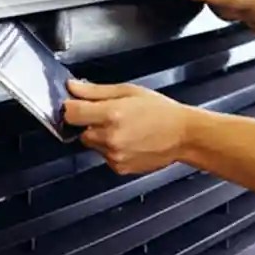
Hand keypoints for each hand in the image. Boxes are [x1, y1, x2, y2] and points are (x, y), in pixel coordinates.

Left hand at [63, 80, 192, 174]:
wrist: (183, 135)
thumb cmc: (161, 111)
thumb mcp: (129, 91)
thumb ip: (96, 91)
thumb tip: (72, 87)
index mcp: (111, 113)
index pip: (71, 113)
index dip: (72, 107)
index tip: (78, 105)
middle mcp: (110, 137)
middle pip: (80, 131)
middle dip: (90, 123)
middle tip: (111, 116)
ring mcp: (114, 155)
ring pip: (92, 145)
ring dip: (101, 137)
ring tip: (125, 128)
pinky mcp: (119, 167)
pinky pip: (104, 157)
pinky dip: (111, 150)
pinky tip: (129, 141)